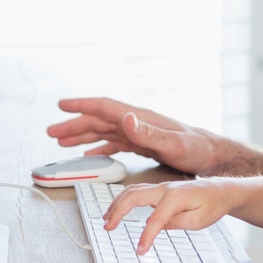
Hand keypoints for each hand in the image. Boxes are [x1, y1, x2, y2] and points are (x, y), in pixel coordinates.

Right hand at [47, 97, 230, 174]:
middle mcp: (136, 122)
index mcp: (140, 118)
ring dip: (82, 136)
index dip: (82, 105)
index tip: (61, 105)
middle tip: (51, 132)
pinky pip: (114, 145)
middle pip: (98, 120)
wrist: (212, 157)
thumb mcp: (173, 143)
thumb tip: (125, 118)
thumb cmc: (196, 149)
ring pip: (103, 132)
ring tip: (61, 142)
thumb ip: (149, 133)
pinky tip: (88, 155)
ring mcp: (139, 133)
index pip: (105, 107)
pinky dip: (98, 149)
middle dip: (74, 125)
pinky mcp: (142, 145)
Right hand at [101, 180, 241, 253]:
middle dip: (118, 210)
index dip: (146, 236)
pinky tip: (117, 210)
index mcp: (176, 197)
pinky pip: (137, 192)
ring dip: (117, 204)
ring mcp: (161, 188)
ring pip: (132, 191)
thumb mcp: (199, 220)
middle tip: (107, 227)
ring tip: (106, 219)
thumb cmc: (212, 204)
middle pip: (134, 195)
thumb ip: (176, 223)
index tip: (140, 251)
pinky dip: (124, 200)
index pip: (156, 219)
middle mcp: (165, 189)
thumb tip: (155, 227)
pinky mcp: (159, 191)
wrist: (221, 191)